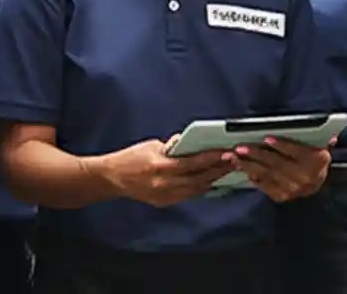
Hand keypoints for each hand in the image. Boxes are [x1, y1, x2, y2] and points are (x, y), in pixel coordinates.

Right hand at [99, 138, 234, 207]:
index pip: (194, 163)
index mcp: (161, 167)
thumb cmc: (131, 157)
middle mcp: (165, 184)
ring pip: (196, 190)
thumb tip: (192, 144)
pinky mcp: (164, 202)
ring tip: (225, 171)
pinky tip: (209, 181)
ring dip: (212, 180)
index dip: (212, 158)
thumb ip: (173, 147)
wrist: (112, 178)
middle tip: (233, 162)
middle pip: (199, 179)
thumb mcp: (152, 145)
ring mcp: (165, 196)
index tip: (226, 152)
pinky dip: (200, 188)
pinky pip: (188, 196)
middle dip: (218, 170)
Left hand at [230, 136, 330, 202]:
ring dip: (249, 165)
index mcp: (317, 161)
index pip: (297, 152)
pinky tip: (243, 168)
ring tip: (234, 157)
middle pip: (278, 164)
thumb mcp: (319, 144)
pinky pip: (264, 185)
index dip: (282, 146)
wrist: (316, 182)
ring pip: (268, 175)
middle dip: (257, 155)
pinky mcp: (282, 197)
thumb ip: (320, 137)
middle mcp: (306, 178)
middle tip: (241, 148)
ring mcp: (294, 190)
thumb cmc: (313, 157)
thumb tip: (328, 133)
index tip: (267, 139)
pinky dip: (253, 176)